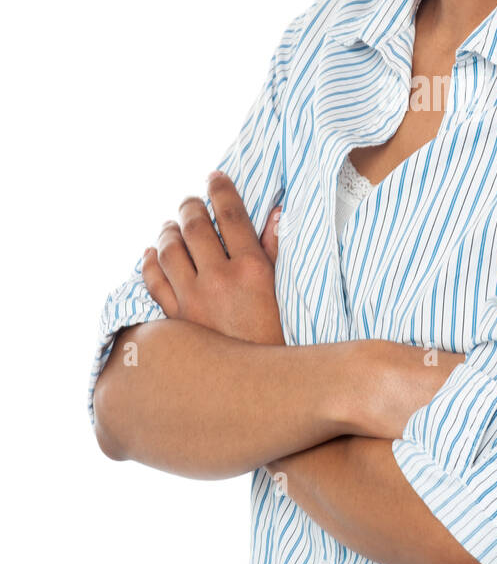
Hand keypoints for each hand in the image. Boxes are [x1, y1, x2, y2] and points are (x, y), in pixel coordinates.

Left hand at [141, 171, 285, 344]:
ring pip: (169, 249)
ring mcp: (193, 299)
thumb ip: (273, 248)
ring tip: (171, 225)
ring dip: (168, 231)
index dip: (221, 190)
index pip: (231, 214)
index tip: (215, 178)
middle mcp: (219, 279)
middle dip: (190, 206)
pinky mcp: (176, 318)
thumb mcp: (280, 289)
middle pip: (194, 226)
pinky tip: (152, 253)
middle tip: (191, 202)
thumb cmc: (274, 334)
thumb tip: (274, 213)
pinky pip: (153, 280)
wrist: (254, 385)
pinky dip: (149, 261)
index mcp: (251, 268)